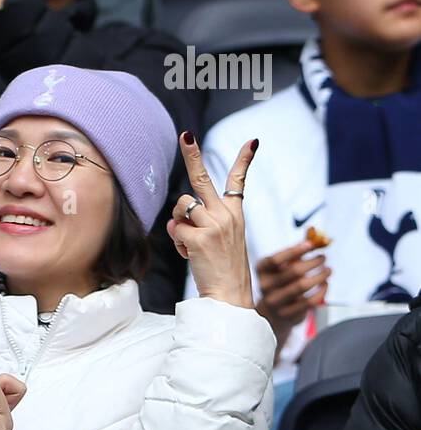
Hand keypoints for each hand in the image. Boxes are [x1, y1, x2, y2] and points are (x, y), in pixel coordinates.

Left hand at [167, 133, 256, 308]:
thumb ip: (205, 219)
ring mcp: (214, 224)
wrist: (229, 293)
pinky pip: (175, 227)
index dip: (244, 160)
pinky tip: (189, 252)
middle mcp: (227, 214)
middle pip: (202, 179)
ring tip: (190, 241)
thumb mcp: (222, 238)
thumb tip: (182, 211)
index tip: (252, 141)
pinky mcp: (200, 236)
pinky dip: (177, 240)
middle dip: (192, 156)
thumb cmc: (222, 266)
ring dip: (178, 222)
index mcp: (235, 213)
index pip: (239, 181)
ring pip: (181, 205)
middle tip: (186, 136)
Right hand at [255, 240, 330, 343]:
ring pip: (303, 286)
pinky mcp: (288, 314)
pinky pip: (309, 301)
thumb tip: (315, 236)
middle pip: (294, 271)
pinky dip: (321, 291)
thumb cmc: (280, 283)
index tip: (311, 244)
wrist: (271, 314)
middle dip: (313, 262)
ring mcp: (275, 301)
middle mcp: (265, 286)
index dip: (294, 250)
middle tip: (323, 257)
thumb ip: (297, 252)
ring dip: (320, 276)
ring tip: (328, 270)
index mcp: (262, 271)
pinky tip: (325, 284)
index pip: (276, 259)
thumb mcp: (282, 266)